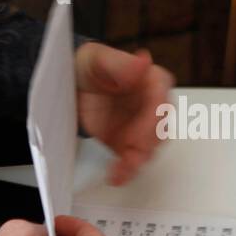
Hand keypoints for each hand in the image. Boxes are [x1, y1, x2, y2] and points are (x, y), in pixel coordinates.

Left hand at [74, 42, 173, 186]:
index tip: (145, 121)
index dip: (155, 112)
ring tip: (120, 168)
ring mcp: (141, 127)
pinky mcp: (128, 144)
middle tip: (128, 146)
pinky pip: (133, 161)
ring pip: (150, 148)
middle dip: (146, 140)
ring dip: (136, 160)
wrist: (72, 87)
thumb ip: (121, 63)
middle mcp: (151, 106)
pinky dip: (127, 171)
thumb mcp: (98, 58)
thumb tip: (144, 59)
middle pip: (160, 127)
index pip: (162, 96)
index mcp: (150, 81)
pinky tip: (116, 176)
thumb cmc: (89, 67)